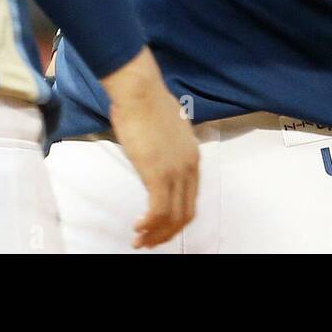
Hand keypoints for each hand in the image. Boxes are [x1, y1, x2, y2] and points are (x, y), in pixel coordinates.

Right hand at [101, 48, 199, 248]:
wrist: (139, 89)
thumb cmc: (145, 101)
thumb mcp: (165, 126)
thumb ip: (165, 144)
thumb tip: (154, 149)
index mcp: (193, 155)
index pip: (191, 197)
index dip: (177, 216)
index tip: (161, 224)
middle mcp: (189, 166)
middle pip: (186, 212)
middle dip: (168, 232)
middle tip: (151, 240)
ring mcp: (176, 171)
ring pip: (173, 217)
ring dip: (156, 233)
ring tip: (140, 241)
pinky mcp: (158, 173)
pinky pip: (158, 211)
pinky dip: (149, 225)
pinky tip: (138, 228)